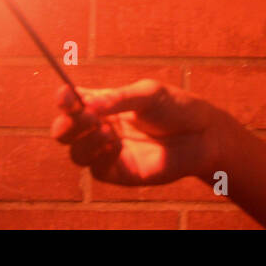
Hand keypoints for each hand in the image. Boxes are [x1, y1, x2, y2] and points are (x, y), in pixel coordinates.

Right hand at [51, 79, 223, 186]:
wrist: (201, 135)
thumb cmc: (175, 108)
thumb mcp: (148, 93)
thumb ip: (118, 99)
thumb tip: (87, 105)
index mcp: (104, 104)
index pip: (72, 102)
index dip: (64, 98)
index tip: (66, 94)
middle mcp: (101, 127)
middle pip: (64, 131)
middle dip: (66, 124)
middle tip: (83, 117)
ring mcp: (107, 151)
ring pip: (76, 152)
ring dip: (84, 140)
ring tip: (108, 130)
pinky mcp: (117, 172)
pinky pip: (95, 170)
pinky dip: (100, 156)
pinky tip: (117, 145)